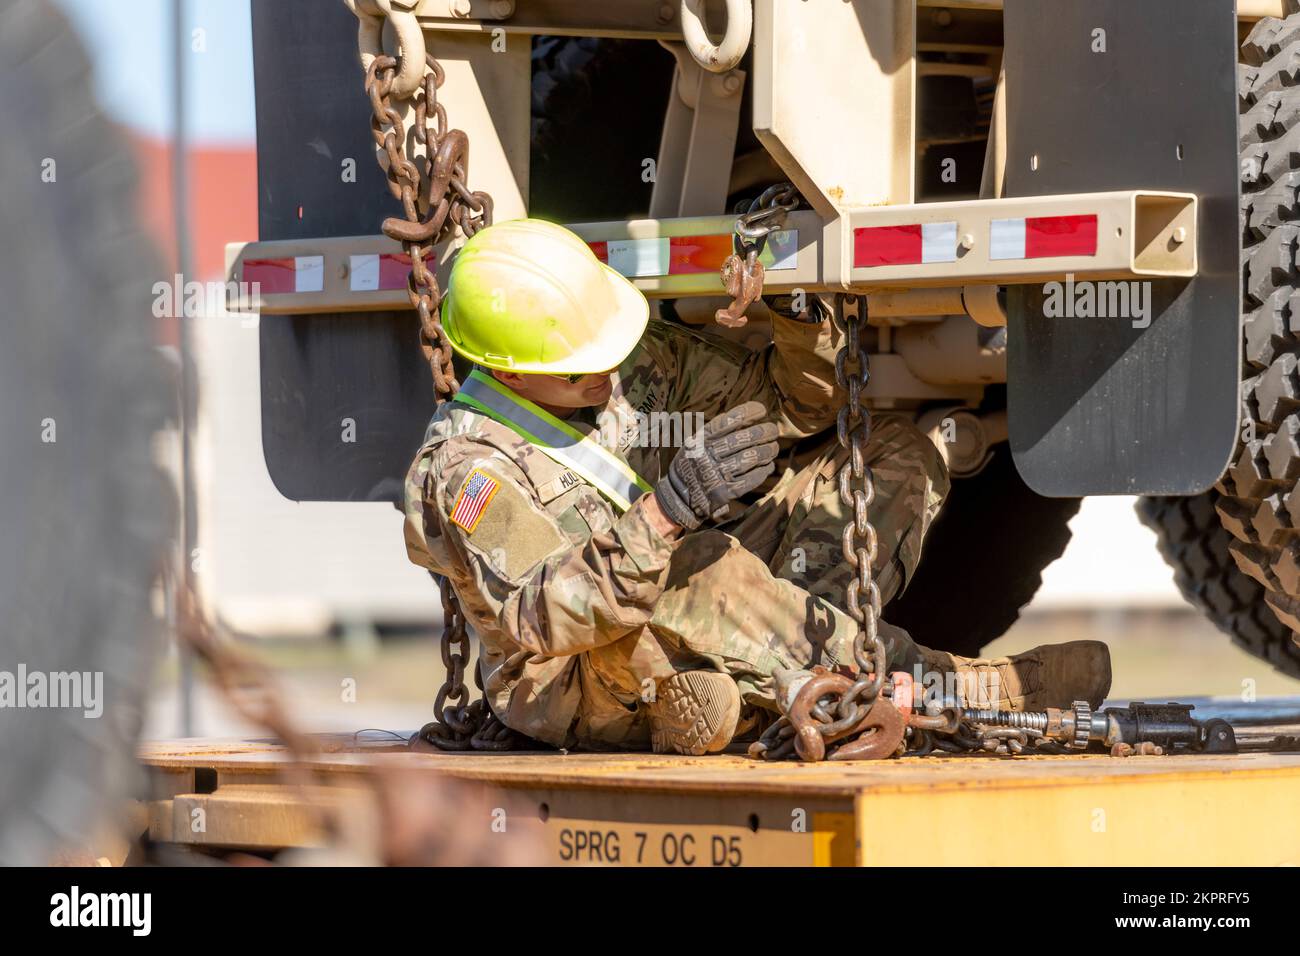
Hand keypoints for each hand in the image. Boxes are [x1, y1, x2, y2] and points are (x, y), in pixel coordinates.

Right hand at [653, 401, 778, 530]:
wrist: (680, 496)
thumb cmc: (693, 463)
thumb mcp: (694, 443)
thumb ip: (715, 431)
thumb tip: (747, 415)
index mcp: (701, 440)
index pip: (727, 421)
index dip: (748, 413)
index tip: (762, 410)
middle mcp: (708, 455)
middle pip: (742, 439)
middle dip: (763, 432)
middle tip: (773, 430)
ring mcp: (716, 474)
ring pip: (749, 458)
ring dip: (766, 451)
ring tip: (774, 448)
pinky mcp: (725, 492)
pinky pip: (750, 479)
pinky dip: (762, 471)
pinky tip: (768, 466)